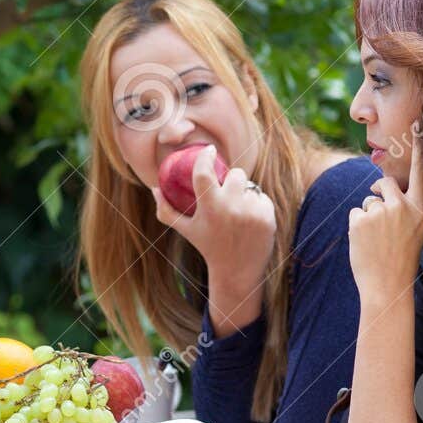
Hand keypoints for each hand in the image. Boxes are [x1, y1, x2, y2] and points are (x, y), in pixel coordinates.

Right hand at [151, 144, 277, 302]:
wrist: (237, 272)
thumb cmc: (208, 248)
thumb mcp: (185, 230)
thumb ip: (166, 210)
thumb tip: (154, 188)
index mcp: (209, 208)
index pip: (204, 171)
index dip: (206, 156)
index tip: (210, 150)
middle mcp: (231, 207)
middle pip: (235, 174)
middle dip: (231, 180)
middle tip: (228, 192)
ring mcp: (251, 211)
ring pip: (251, 186)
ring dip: (245, 193)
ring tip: (238, 211)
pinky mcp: (267, 216)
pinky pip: (263, 198)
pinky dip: (257, 205)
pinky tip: (250, 220)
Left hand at [348, 141, 422, 303]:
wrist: (387, 285)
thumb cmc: (400, 259)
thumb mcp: (413, 231)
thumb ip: (403, 208)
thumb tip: (380, 188)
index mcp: (420, 210)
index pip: (420, 174)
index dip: (419, 150)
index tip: (418, 125)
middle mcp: (402, 207)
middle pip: (384, 183)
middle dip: (377, 192)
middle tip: (379, 217)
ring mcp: (380, 212)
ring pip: (368, 202)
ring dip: (367, 218)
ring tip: (376, 241)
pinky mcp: (360, 219)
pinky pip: (355, 213)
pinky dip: (356, 226)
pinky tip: (364, 243)